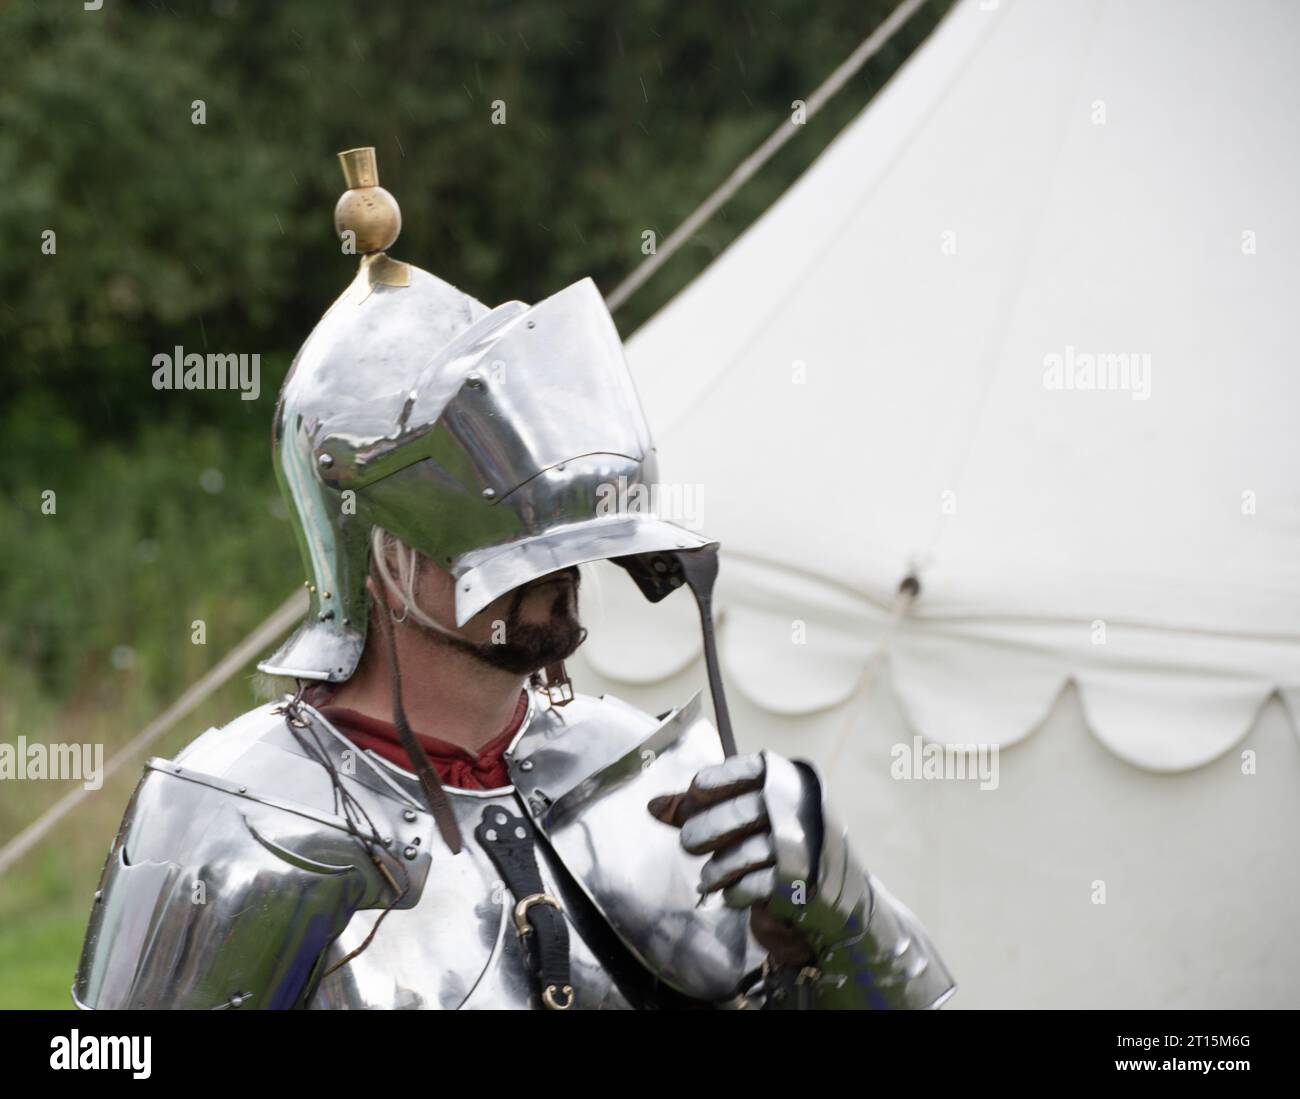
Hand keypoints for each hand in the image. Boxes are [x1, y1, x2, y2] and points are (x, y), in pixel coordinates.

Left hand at [647, 751, 822, 963]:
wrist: (820, 889)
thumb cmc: (770, 841)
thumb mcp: (737, 814)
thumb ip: (696, 808)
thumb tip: (652, 806)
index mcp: (783, 782)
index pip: (749, 770)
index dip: (718, 780)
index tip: (697, 790)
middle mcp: (795, 809)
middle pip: (740, 813)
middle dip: (705, 830)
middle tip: (689, 843)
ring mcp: (800, 845)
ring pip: (746, 852)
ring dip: (718, 868)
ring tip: (708, 877)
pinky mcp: (798, 881)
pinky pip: (757, 884)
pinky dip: (737, 891)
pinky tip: (732, 892)